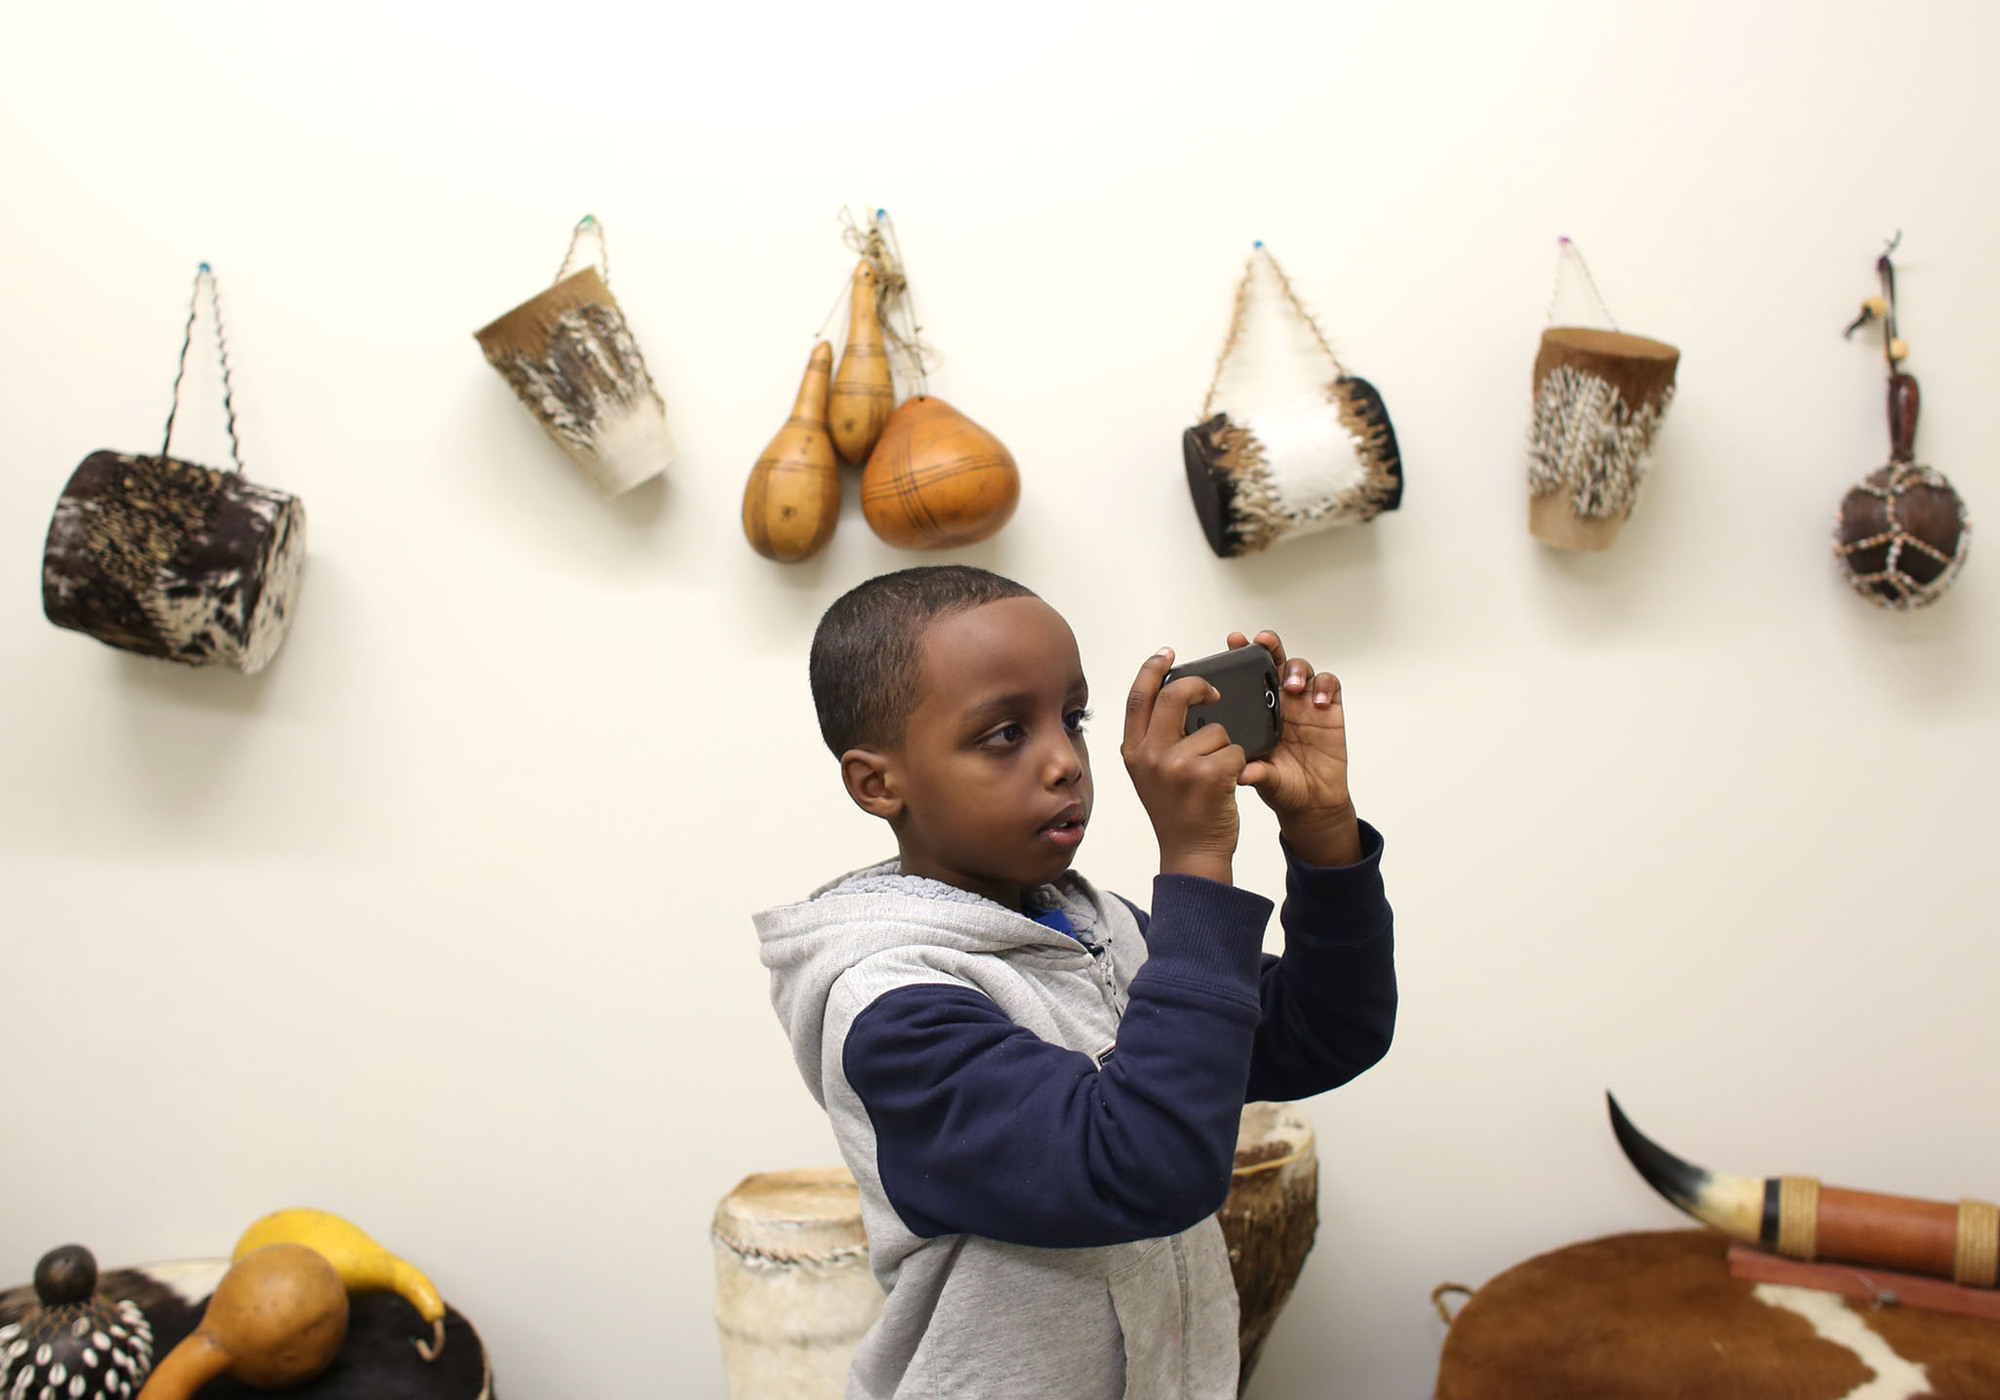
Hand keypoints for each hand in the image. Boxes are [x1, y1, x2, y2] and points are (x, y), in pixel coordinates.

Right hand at [1121, 647, 1246, 883]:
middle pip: (1176, 695)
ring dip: (1224, 747)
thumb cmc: (1176, 813)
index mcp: (1134, 751)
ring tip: (1214, 775)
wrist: (1191, 853)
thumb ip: (1153, 738)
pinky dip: (1239, 764)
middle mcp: (1151, 755)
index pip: (1139, 697)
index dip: (1153, 669)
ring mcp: (1178, 765)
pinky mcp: (1209, 775)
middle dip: (1200, 686)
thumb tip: (1169, 695)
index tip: (1167, 653)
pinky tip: (1227, 785)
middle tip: (1213, 693)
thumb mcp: (1149, 773)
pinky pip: (1235, 749)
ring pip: (1215, 728)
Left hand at [1229, 631, 1360, 866]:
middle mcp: (1280, 701)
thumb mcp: (1263, 779)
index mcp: (1257, 711)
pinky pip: (1330, 685)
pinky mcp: (1330, 709)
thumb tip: (1241, 772)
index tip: (1234, 641)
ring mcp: (1305, 703)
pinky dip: (1324, 686)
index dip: (1241, 655)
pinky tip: (1317, 700)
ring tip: (1291, 686)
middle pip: (1275, 661)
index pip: (1247, 676)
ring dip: (1296, 669)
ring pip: (1301, 668)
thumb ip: (1255, 772)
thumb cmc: (1282, 785)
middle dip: (1269, 646)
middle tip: (1263, 643)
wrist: (1313, 802)